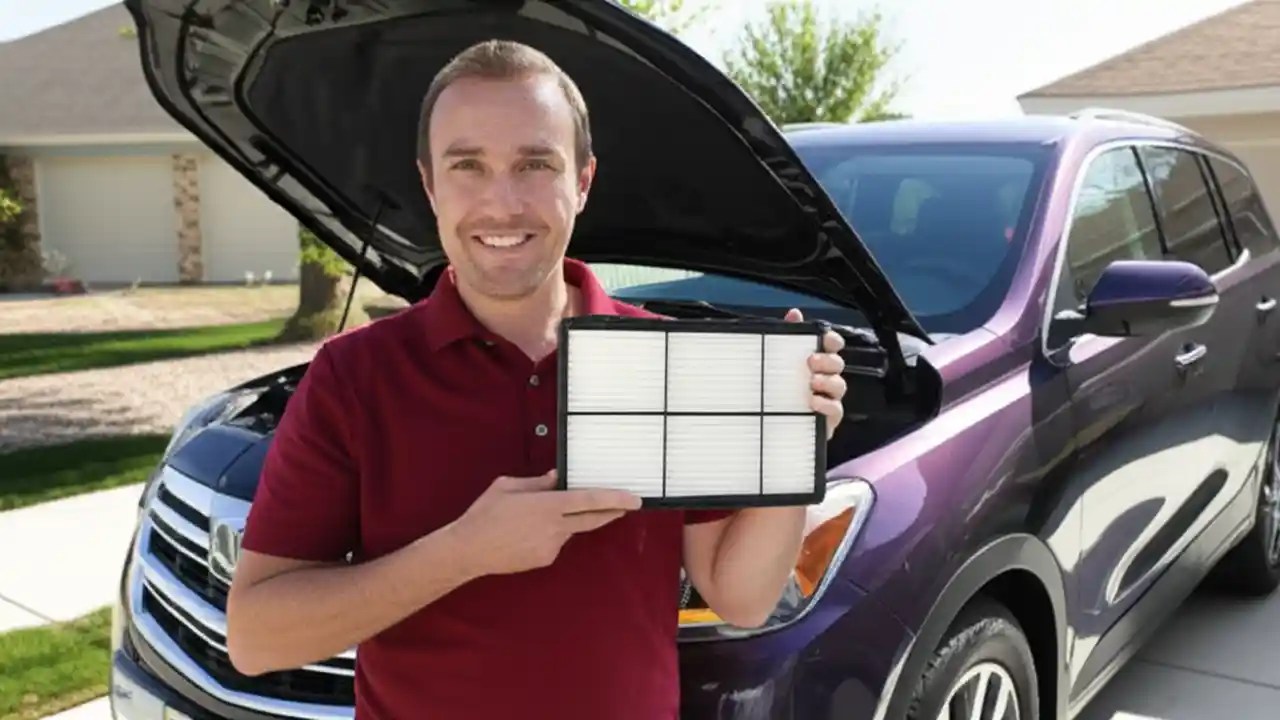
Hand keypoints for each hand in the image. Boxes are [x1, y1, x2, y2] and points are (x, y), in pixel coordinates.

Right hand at [450, 471, 641, 576]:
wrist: (469, 550)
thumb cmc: (485, 514)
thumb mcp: (507, 487)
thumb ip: (536, 483)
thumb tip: (555, 479)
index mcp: (547, 505)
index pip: (589, 500)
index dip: (614, 499)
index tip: (633, 499)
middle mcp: (554, 527)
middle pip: (593, 519)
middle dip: (613, 512)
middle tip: (629, 505)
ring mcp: (551, 546)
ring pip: (569, 530)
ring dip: (565, 522)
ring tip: (533, 519)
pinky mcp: (544, 560)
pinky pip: (556, 543)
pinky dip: (550, 534)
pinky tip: (526, 533)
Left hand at [784, 308, 845, 439]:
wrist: (768, 431)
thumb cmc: (778, 396)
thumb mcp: (777, 365)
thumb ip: (786, 338)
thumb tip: (794, 313)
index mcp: (815, 364)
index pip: (832, 346)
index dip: (832, 340)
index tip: (826, 339)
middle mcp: (825, 380)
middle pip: (838, 364)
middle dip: (828, 360)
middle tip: (811, 361)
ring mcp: (828, 400)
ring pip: (840, 385)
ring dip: (828, 381)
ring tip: (811, 382)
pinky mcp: (827, 420)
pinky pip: (836, 410)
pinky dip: (827, 404)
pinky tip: (813, 401)